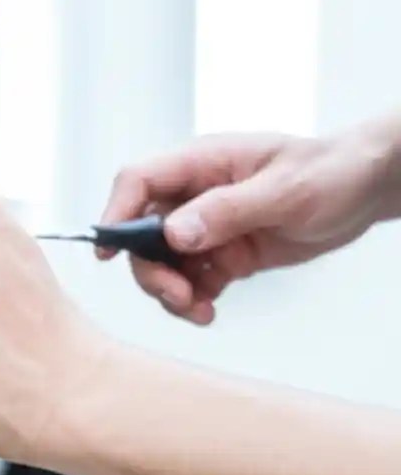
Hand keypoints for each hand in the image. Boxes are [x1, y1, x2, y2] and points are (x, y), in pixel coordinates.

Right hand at [102, 125, 400, 323]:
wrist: (365, 189)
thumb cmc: (330, 171)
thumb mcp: (283, 190)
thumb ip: (226, 211)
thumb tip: (173, 233)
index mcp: (201, 163)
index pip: (139, 181)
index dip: (116, 213)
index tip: (108, 252)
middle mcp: (195, 194)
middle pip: (142, 232)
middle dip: (151, 269)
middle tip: (176, 295)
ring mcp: (207, 225)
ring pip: (163, 262)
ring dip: (171, 291)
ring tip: (197, 309)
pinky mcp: (223, 252)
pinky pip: (191, 280)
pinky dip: (192, 300)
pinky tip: (209, 311)